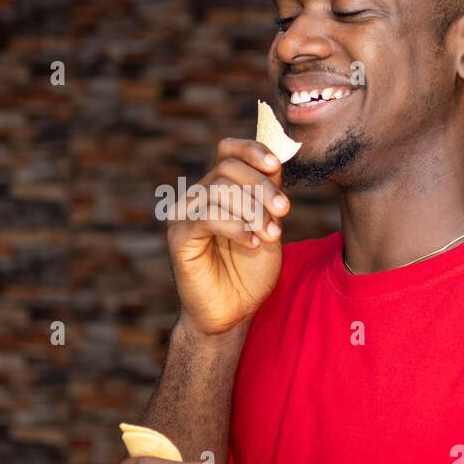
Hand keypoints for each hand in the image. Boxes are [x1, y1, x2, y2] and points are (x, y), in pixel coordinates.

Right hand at [166, 138, 290, 335]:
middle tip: (284, 212)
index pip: (227, 150)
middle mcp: (198, 197)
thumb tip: (275, 161)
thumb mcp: (268, 225)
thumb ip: (268, 195)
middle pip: (228, 168)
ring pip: (219, 191)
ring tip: (271, 235)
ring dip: (253, 211)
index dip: (251, 150)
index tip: (275, 166)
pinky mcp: (178, 237)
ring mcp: (184, 215)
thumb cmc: (250, 272)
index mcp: (219, 189)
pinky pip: (208, 217)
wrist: (233, 313)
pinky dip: (236, 227)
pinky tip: (252, 243)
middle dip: (262, 188)